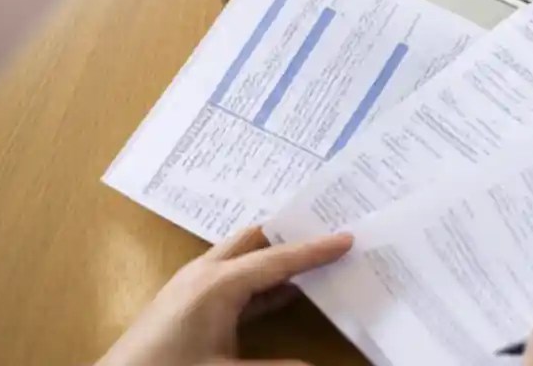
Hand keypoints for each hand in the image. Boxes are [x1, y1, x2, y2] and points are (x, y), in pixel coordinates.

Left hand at [96, 227, 352, 365]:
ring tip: (311, 258)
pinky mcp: (186, 301)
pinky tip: (280, 292)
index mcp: (219, 284)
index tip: (347, 238)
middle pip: (256, 240)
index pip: (278, 260)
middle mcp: (205, 274)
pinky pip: (232, 278)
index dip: (315, 251)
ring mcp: (192, 285)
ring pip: (243, 257)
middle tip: (326, 231)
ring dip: (275, 257)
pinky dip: (259, 279)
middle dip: (290, 235)